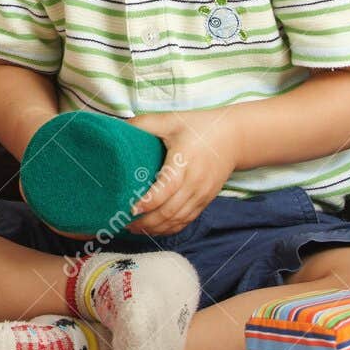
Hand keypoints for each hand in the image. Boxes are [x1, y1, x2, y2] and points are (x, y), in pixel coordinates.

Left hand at [126, 108, 241, 236]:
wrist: (234, 137)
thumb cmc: (198, 127)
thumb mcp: (170, 120)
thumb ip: (143, 124)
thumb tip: (116, 126)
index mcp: (184, 161)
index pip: (167, 188)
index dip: (149, 201)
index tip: (131, 208)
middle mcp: (195, 182)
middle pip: (171, 210)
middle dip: (147, 221)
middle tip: (125, 223)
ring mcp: (202, 194)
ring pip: (179, 219)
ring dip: (157, 228)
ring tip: (135, 229)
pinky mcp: (206, 200)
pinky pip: (188, 219)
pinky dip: (171, 228)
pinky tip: (156, 229)